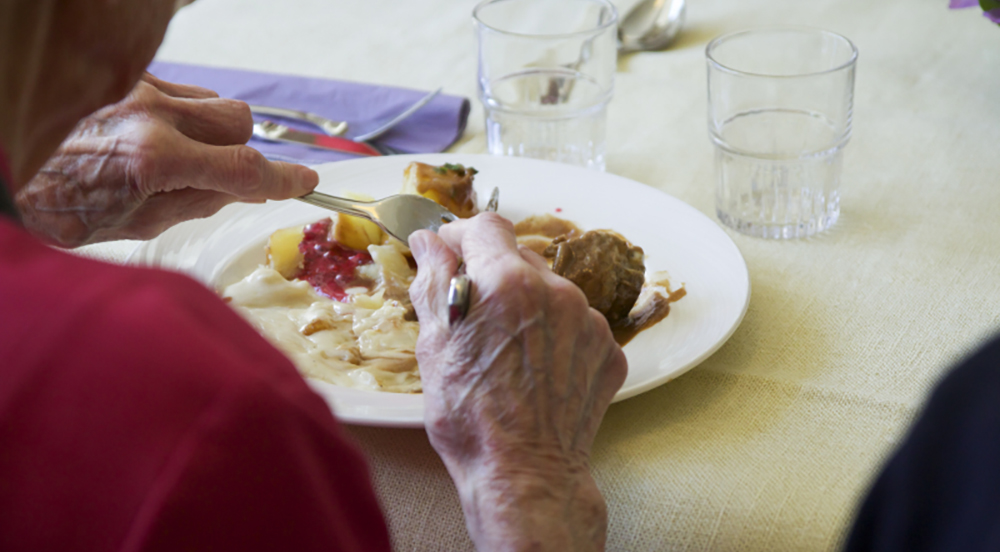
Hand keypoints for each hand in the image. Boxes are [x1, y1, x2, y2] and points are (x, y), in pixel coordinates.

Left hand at [15, 73, 317, 245]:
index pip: (244, 168)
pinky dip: (182, 116)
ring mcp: (134, 90)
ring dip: (213, 131)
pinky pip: (179, 91)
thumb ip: (199, 202)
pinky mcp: (120, 80)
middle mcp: (149, 115)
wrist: (4, 177)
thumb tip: (244, 189)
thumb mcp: (137, 224)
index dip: (285, 179)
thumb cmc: (61, 211)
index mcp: (155, 161)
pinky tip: (155, 138)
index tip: (306, 184)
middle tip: (225, 177)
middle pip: (240, 119)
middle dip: (243, 149)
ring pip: (212, 101)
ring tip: (182, 158)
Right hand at [408, 213, 627, 551]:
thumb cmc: (469, 416)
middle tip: (472, 316)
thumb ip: (432, 281)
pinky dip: (555, 336)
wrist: (525, 473)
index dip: (460, 237)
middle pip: (519, 257)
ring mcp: (589, 321)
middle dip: (492, 276)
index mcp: (507, 282)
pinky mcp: (609, 350)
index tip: (448, 257)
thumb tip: (429, 241)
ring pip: (550, 291)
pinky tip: (535, 370)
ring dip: (526, 306)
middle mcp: (557, 290)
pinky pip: (576, 325)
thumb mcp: (433, 345)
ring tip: (506, 351)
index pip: (485, 226)